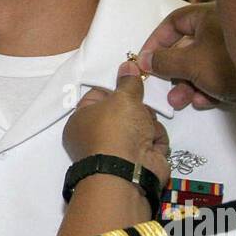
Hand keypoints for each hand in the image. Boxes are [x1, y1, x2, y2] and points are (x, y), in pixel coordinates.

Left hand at [64, 62, 170, 180]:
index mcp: (80, 120)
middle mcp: (96, 136)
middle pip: (123, 110)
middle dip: (137, 109)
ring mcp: (118, 150)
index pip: (97, 96)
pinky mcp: (139, 160)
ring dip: (148, 124)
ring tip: (146, 129)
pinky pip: (151, 140)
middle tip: (139, 110)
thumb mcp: (122, 98)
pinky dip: (155, 140)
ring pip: (140, 124)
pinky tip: (152, 144)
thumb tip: (128, 65)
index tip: (130, 81)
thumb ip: (128, 82)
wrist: (129, 171)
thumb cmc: (116, 129)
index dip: (115, 88)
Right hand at [135, 3, 235, 114]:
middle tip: (164, 86)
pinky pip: (218, 77)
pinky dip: (207, 89)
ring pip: (201, 66)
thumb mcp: (189, 63)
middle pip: (187, 47)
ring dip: (188, 85)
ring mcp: (234, 50)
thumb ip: (163, 61)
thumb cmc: (232, 64)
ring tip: (180, 101)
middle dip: (173, 71)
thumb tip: (145, 60)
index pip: (174, 22)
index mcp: (209, 16)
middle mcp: (222, 29)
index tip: (145, 58)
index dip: (156, 40)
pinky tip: (204, 102)